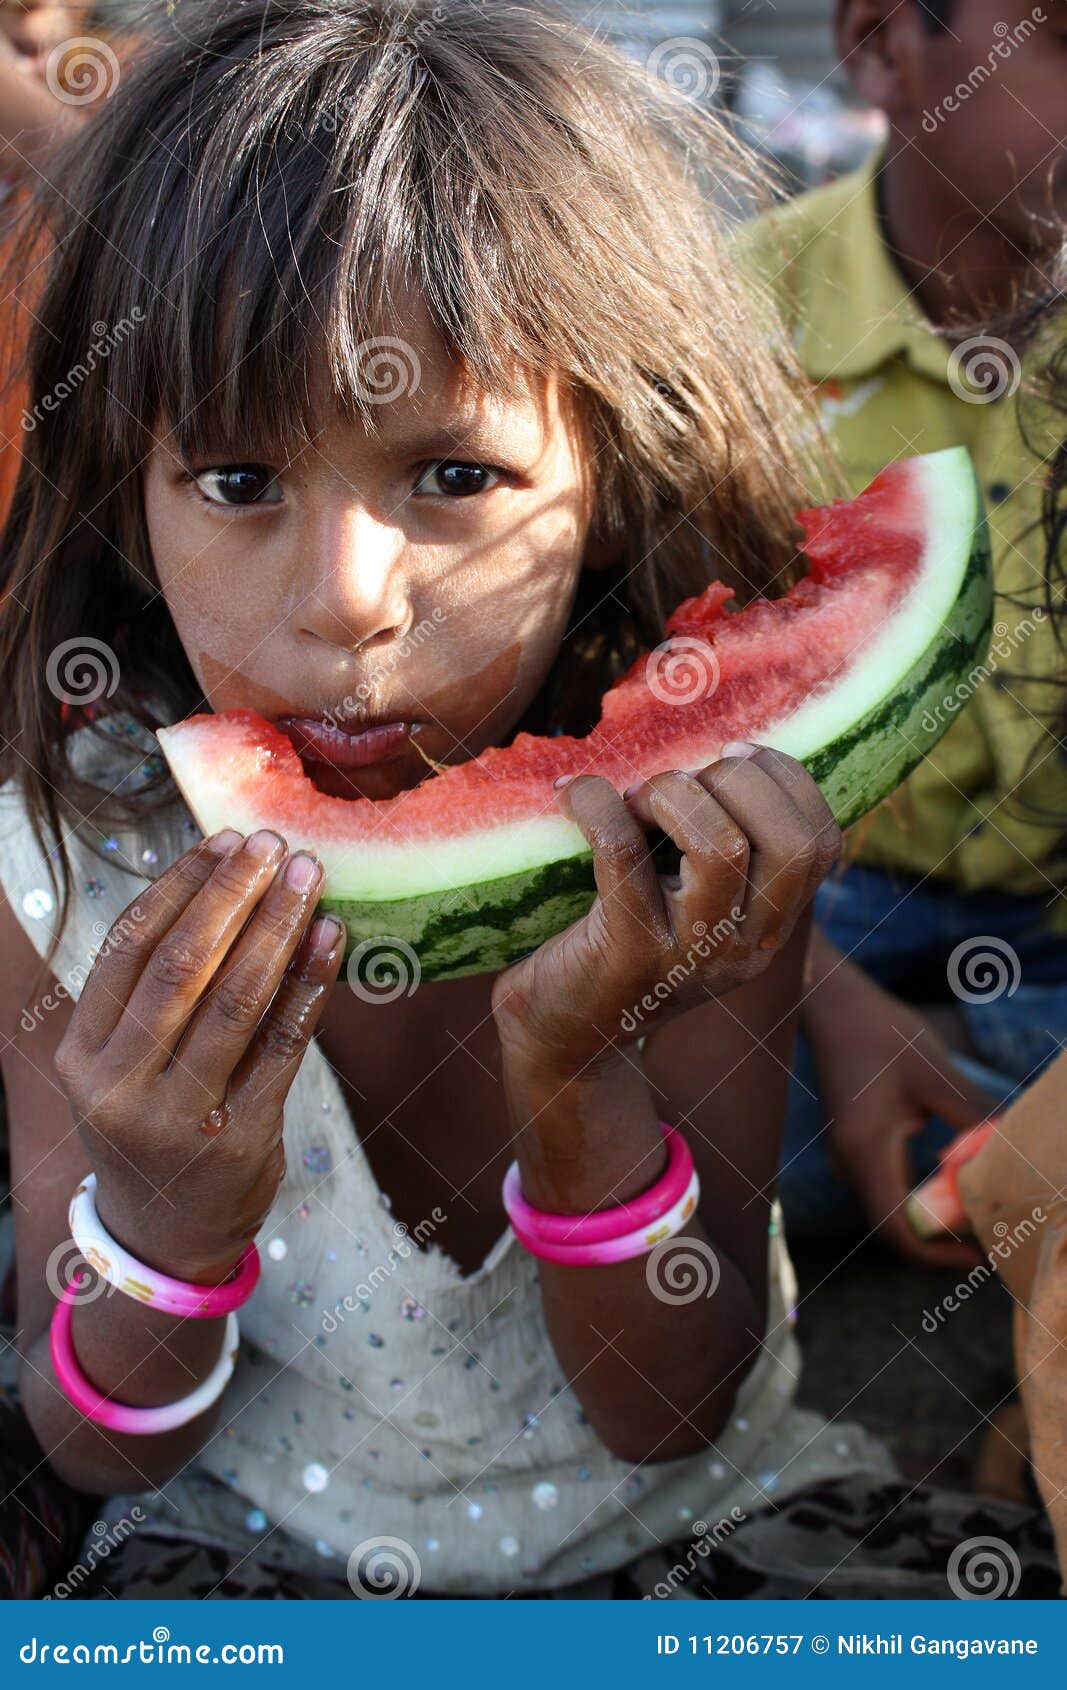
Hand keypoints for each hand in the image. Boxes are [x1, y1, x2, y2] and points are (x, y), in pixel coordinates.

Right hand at [54, 830, 345, 1282]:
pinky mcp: (242, 1136)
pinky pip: (284, 1044)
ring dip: (279, 927)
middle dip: (233, 894)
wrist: (167, 1233)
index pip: (128, 947)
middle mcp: (121, 1085)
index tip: (224, 841)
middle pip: (182, 965)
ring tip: (309, 876)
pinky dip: (311, 984)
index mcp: (83, 1054)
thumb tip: (220, 882)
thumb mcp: (120, 1065)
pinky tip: (332, 938)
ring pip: (237, 999)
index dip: (180, 886)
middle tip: (275, 844)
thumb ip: (151, 992)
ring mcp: (181, 1116)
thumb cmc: (151, 1123)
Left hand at [491, 743, 839, 1075]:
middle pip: (791, 845)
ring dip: (674, 794)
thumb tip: (725, 749)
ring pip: (723, 847)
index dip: (786, 779)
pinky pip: (623, 852)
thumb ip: (724, 848)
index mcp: (769, 928)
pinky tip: (574, 795)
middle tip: (681, 781)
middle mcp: (744, 948)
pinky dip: (597, 804)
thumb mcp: (692, 906)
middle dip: (738, 781)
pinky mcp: (628, 955)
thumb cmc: (622, 944)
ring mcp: (691, 957)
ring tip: (635, 798)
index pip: (821, 843)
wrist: (565, 1036)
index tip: (732, 755)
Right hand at [808, 951, 994, 1267]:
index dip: (940, 1255)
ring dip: (938, 1219)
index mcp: (866, 1153)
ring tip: (984, 1211)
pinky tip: (960, 1180)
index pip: (898, 1230)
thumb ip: (974, 1118)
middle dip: (947, 1241)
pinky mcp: (859, 1145)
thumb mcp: (935, 1074)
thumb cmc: (881, 1033)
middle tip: (995, 1236)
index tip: (983, 1254)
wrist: (834, 1005)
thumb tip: (1014, 1156)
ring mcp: (852, 1156)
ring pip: (895, 1208)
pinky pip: (892, 1186)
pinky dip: (927, 1196)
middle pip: (898, 1227)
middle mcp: (852, 1164)